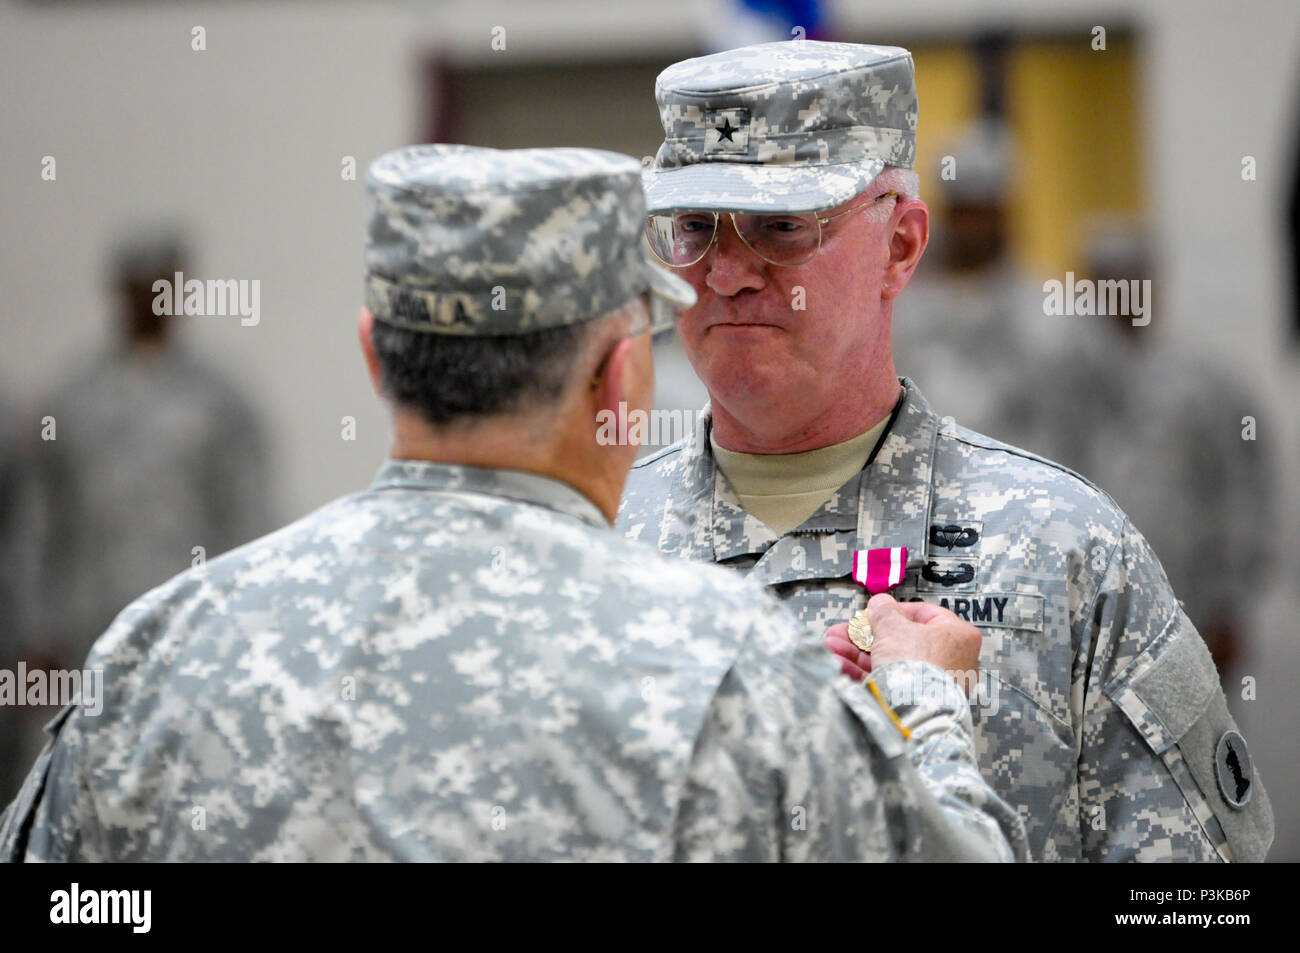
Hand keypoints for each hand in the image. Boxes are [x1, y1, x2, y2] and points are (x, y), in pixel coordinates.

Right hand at [824, 593, 981, 693]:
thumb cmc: (917, 666)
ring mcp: (932, 683)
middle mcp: (951, 660)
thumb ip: (884, 611)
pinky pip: (887, 681)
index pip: (924, 614)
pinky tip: (841, 664)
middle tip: (848, 631)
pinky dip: (863, 672)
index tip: (874, 613)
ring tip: (834, 646)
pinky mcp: (915, 701)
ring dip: (858, 653)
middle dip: (866, 635)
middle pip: (901, 640)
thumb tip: (881, 603)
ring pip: (889, 661)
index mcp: (958, 635)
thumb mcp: (893, 626)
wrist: (914, 710)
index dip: (894, 611)